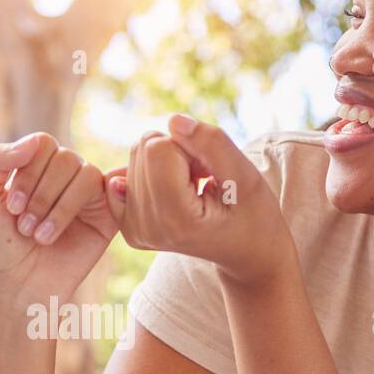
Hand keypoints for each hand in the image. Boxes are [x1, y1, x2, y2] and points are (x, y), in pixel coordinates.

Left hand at [0, 133, 119, 306]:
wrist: (18, 285)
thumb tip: (36, 141)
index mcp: (37, 165)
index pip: (43, 143)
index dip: (28, 173)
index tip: (12, 208)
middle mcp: (64, 175)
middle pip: (64, 157)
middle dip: (41, 194)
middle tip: (24, 227)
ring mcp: (87, 194)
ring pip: (85, 174)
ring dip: (58, 207)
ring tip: (40, 237)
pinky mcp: (107, 215)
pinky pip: (108, 191)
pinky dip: (82, 207)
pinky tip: (65, 228)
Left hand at [105, 115, 292, 286]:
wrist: (245, 253)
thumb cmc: (252, 214)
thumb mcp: (245, 176)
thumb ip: (212, 145)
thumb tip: (173, 120)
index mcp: (177, 219)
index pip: (159, 148)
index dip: (190, 148)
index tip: (209, 172)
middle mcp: (147, 228)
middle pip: (143, 150)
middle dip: (177, 153)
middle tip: (202, 179)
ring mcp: (134, 231)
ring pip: (135, 157)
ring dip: (167, 163)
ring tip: (193, 188)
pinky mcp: (128, 227)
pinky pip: (121, 175)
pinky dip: (148, 173)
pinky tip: (171, 191)